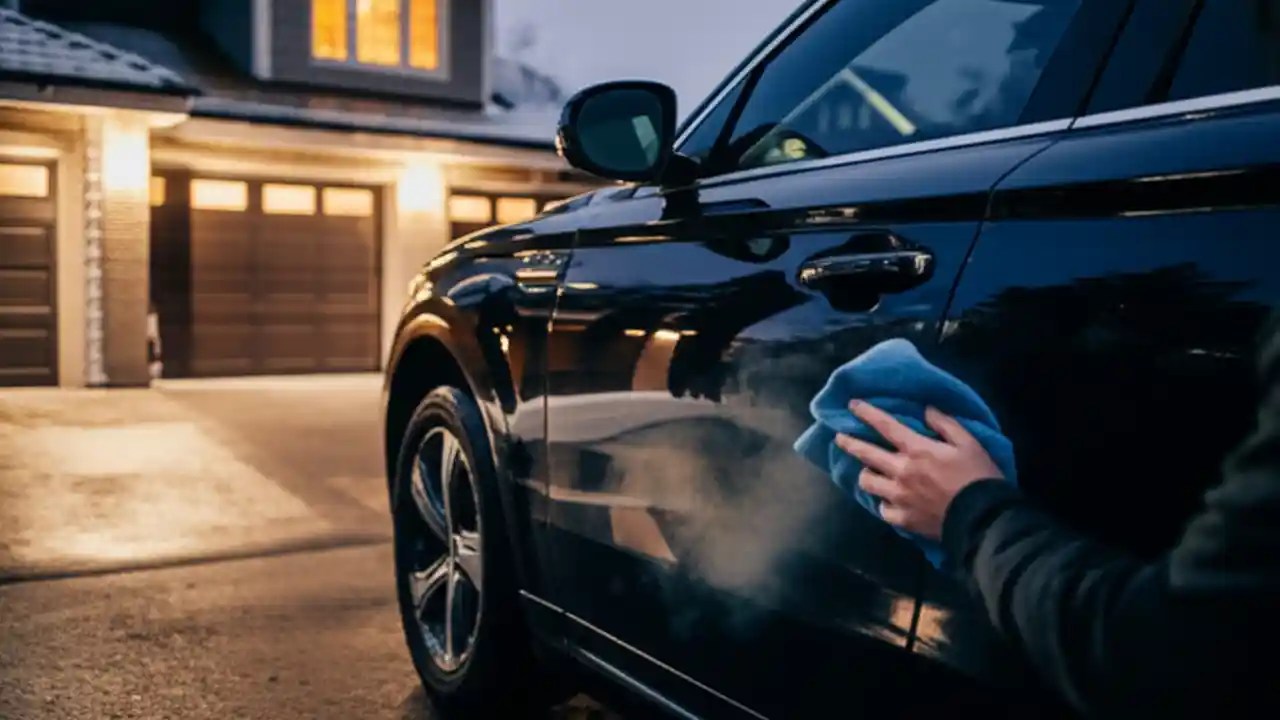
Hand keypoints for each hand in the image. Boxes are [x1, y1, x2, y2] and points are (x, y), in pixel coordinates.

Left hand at [835, 401, 1002, 539]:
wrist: (983, 518)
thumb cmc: (978, 476)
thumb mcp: (969, 442)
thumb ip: (946, 424)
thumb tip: (927, 410)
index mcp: (917, 449)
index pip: (885, 426)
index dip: (867, 413)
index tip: (852, 405)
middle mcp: (901, 471)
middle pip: (866, 454)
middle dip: (849, 443)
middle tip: (839, 437)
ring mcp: (898, 497)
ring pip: (868, 482)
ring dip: (866, 473)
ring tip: (868, 471)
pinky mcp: (902, 518)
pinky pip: (882, 509)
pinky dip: (883, 503)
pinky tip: (887, 500)